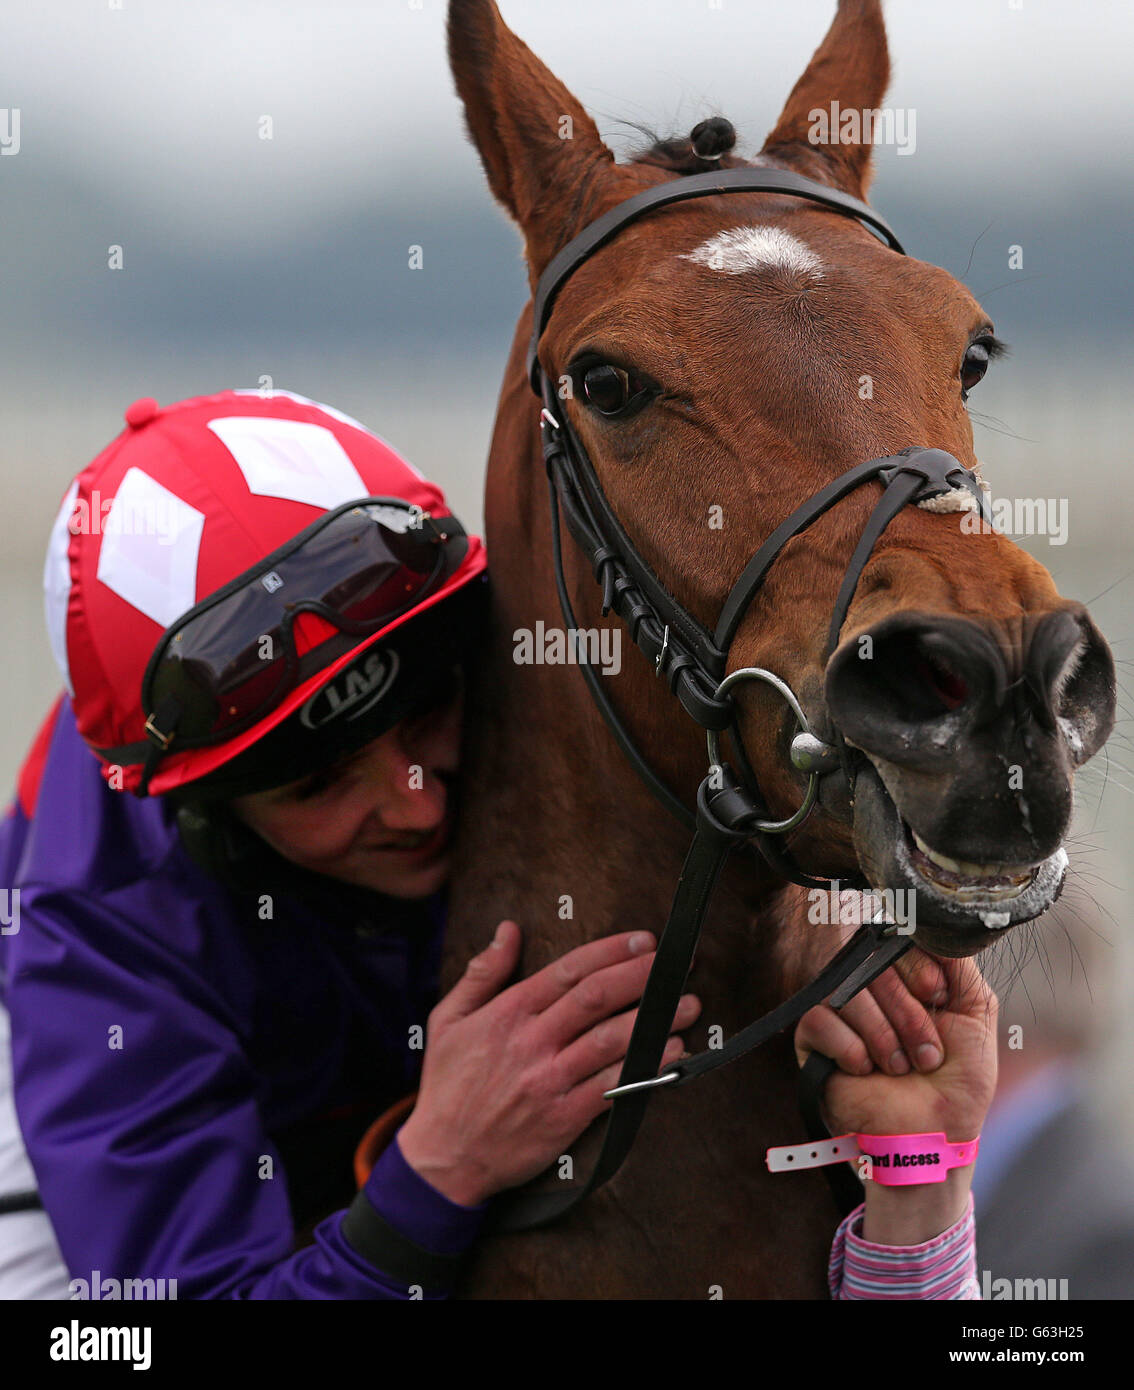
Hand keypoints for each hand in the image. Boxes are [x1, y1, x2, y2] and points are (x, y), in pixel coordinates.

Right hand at [397, 921, 700, 1205]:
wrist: (443, 1156)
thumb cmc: (447, 1085)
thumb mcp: (448, 1019)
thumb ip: (482, 972)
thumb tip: (508, 929)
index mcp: (507, 1012)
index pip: (568, 971)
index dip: (610, 951)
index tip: (643, 940)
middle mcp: (532, 1042)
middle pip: (596, 998)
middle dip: (641, 976)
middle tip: (677, 963)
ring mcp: (549, 1081)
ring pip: (610, 1040)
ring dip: (654, 1019)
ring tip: (687, 1004)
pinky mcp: (563, 1118)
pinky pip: (612, 1087)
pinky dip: (644, 1067)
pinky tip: (670, 1053)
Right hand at [794, 946, 997, 1244]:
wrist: (933, 1136)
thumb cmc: (957, 1083)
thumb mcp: (977, 1015)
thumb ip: (959, 965)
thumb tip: (940, 926)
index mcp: (907, 978)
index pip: (897, 940)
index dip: (918, 968)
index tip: (938, 998)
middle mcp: (871, 989)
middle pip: (874, 967)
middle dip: (909, 1016)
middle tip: (926, 1054)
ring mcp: (841, 1013)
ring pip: (849, 993)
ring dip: (884, 1038)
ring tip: (899, 1068)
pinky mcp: (814, 1040)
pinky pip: (821, 1020)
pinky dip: (851, 1049)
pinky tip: (865, 1071)